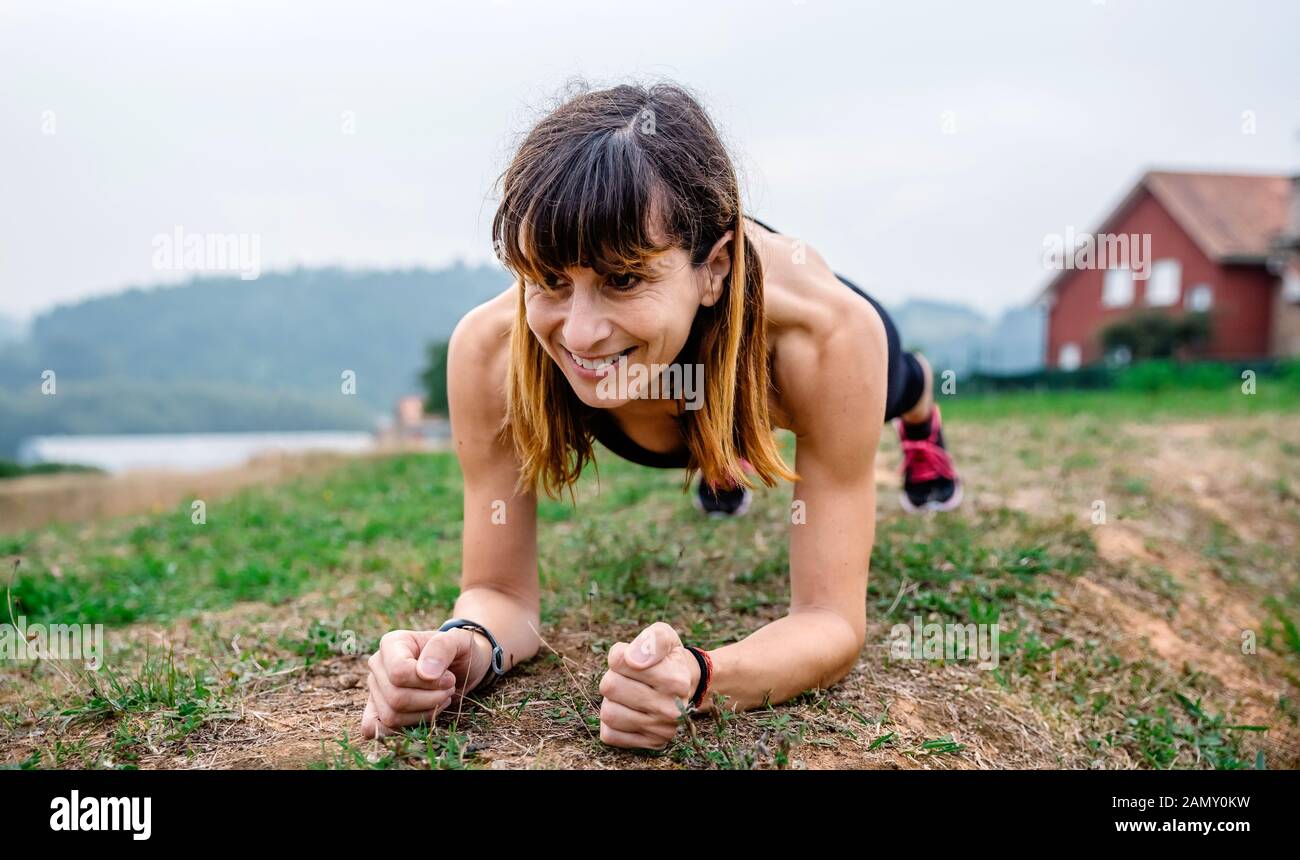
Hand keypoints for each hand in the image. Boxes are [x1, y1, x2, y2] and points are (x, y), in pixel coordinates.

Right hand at [361, 627, 488, 738]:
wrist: (460, 665)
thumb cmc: (458, 650)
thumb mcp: (459, 640)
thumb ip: (442, 648)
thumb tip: (424, 673)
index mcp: (392, 643)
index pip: (399, 672)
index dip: (427, 682)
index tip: (449, 677)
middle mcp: (378, 665)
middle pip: (396, 696)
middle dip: (430, 698)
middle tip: (449, 688)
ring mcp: (377, 687)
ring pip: (391, 715)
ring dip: (425, 712)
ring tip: (441, 697)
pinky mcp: (379, 707)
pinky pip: (382, 726)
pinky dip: (404, 727)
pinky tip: (421, 716)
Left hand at [598, 621, 700, 749]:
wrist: (685, 686)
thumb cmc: (668, 659)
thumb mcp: (664, 636)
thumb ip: (651, 640)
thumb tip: (632, 659)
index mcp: (675, 680)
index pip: (618, 661)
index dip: (620, 655)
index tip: (633, 659)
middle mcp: (671, 709)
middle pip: (609, 687)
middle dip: (615, 677)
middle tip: (631, 678)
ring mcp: (662, 730)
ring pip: (608, 713)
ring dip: (613, 701)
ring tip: (630, 695)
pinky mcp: (650, 744)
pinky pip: (609, 734)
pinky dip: (612, 723)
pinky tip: (628, 712)